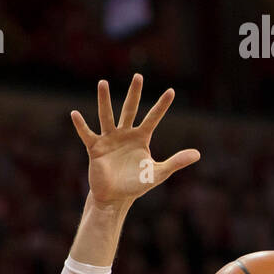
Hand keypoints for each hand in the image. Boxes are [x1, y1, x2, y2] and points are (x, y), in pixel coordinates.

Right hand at [71, 75, 199, 209]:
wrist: (114, 198)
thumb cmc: (136, 185)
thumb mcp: (158, 173)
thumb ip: (176, 162)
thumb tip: (198, 154)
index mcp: (141, 138)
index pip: (153, 118)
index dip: (162, 106)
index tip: (172, 91)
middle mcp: (125, 134)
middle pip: (130, 109)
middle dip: (135, 94)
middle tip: (138, 76)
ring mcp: (109, 139)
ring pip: (107, 116)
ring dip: (105, 100)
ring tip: (103, 83)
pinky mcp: (95, 148)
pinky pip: (87, 134)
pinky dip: (81, 125)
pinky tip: (75, 114)